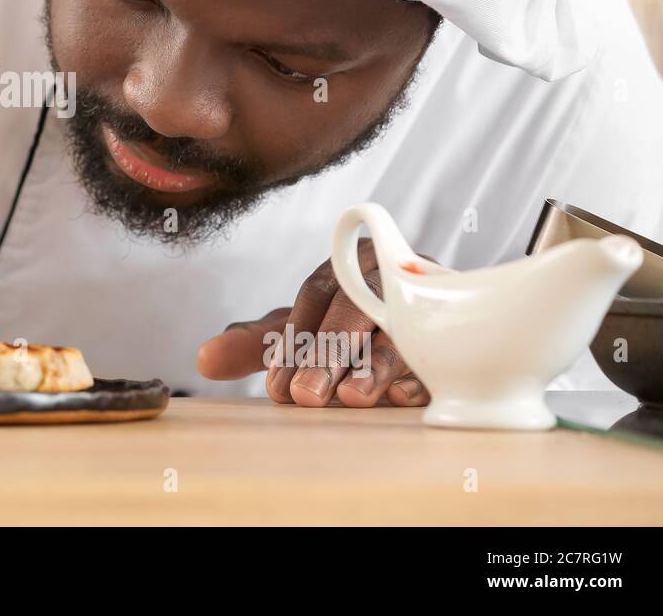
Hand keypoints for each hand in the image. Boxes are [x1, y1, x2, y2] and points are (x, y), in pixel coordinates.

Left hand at [196, 239, 430, 407]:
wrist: (428, 319)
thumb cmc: (349, 326)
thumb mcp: (302, 331)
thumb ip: (255, 344)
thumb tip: (203, 359)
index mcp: (348, 263)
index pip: (316, 293)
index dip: (294, 338)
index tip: (276, 384)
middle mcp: (389, 271)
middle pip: (355, 307)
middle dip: (328, 352)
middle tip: (304, 397)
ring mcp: (428, 299)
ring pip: (399, 328)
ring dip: (374, 365)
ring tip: (352, 399)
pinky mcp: (459, 331)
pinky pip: (442, 351)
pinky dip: (421, 375)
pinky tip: (401, 399)